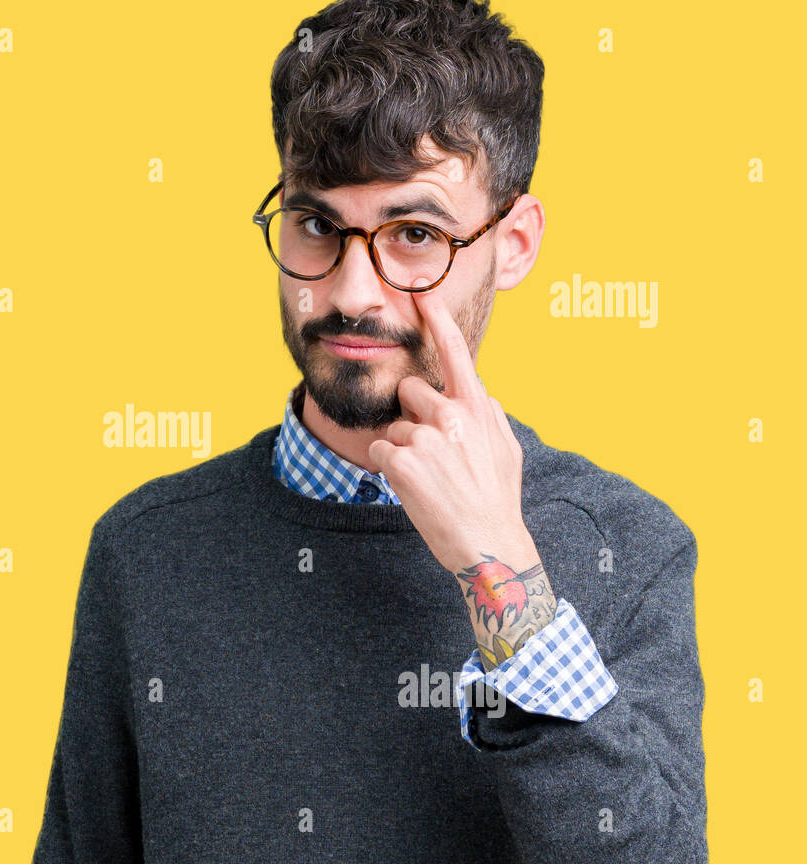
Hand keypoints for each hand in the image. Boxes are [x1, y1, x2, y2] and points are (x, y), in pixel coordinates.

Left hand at [366, 287, 535, 574]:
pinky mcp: (402, 463)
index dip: (436, 320)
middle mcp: (452, 416)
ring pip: (395, 428)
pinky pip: (380, 452)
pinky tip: (415, 488)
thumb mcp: (506, 450)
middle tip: (431, 450)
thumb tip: (481, 397)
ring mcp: (426, 438)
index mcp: (479, 409)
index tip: (420, 293)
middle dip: (411, 413)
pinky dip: (390, 470)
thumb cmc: (497, 500)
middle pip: (409, 391)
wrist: (489, 546)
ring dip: (403, 450)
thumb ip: (489, 417)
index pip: (455, 354)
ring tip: (430, 479)